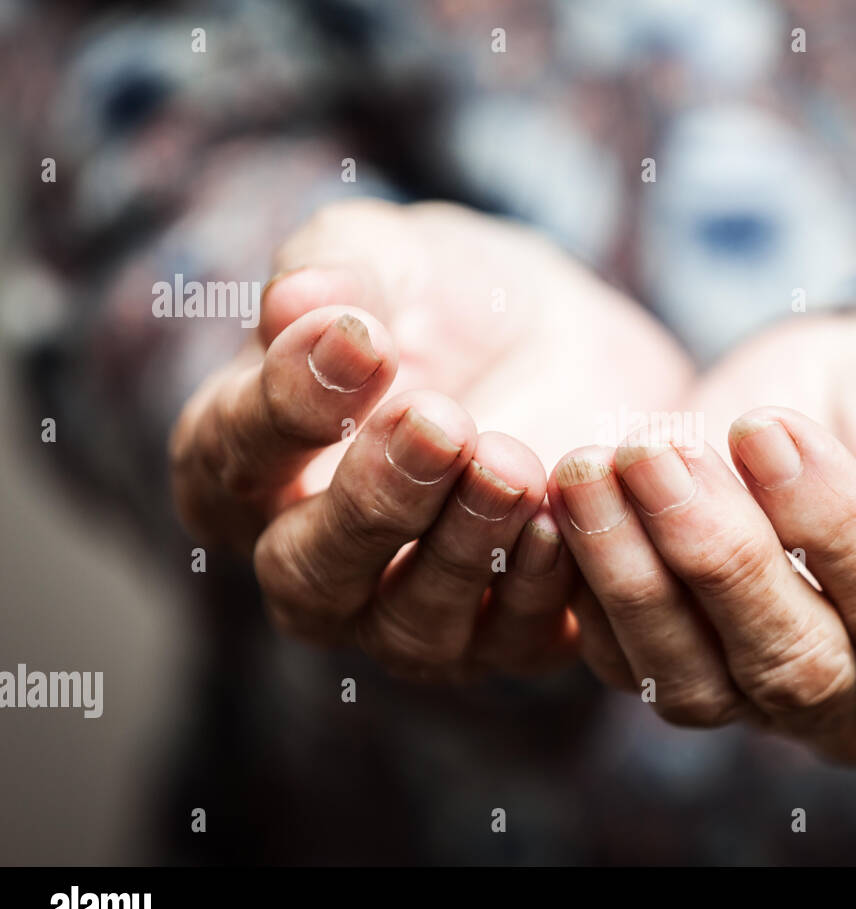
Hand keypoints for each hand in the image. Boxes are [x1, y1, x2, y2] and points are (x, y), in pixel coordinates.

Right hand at [169, 199, 689, 679]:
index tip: (365, 341)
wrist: (563, 341)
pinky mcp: (504, 634)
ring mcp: (404, 613)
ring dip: (461, 547)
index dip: (290, 405)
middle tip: (440, 421)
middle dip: (375, 499)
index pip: (230, 457)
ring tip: (509, 463)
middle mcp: (311, 561)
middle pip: (308, 572)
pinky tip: (561, 521)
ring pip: (409, 625)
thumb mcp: (387, 257)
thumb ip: (335, 273)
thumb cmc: (442, 299)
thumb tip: (292, 304)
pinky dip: (536, 591)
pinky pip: (509, 642)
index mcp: (244, 464)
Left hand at [547, 312, 855, 761]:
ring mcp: (777, 700)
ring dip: (632, 576)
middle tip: (653, 452)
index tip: (766, 430)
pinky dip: (592, 588)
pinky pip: (633, 662)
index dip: (832, 530)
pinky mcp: (697, 667)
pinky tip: (567, 506)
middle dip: (716, 556)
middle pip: (794, 667)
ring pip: (697, 682)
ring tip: (590, 468)